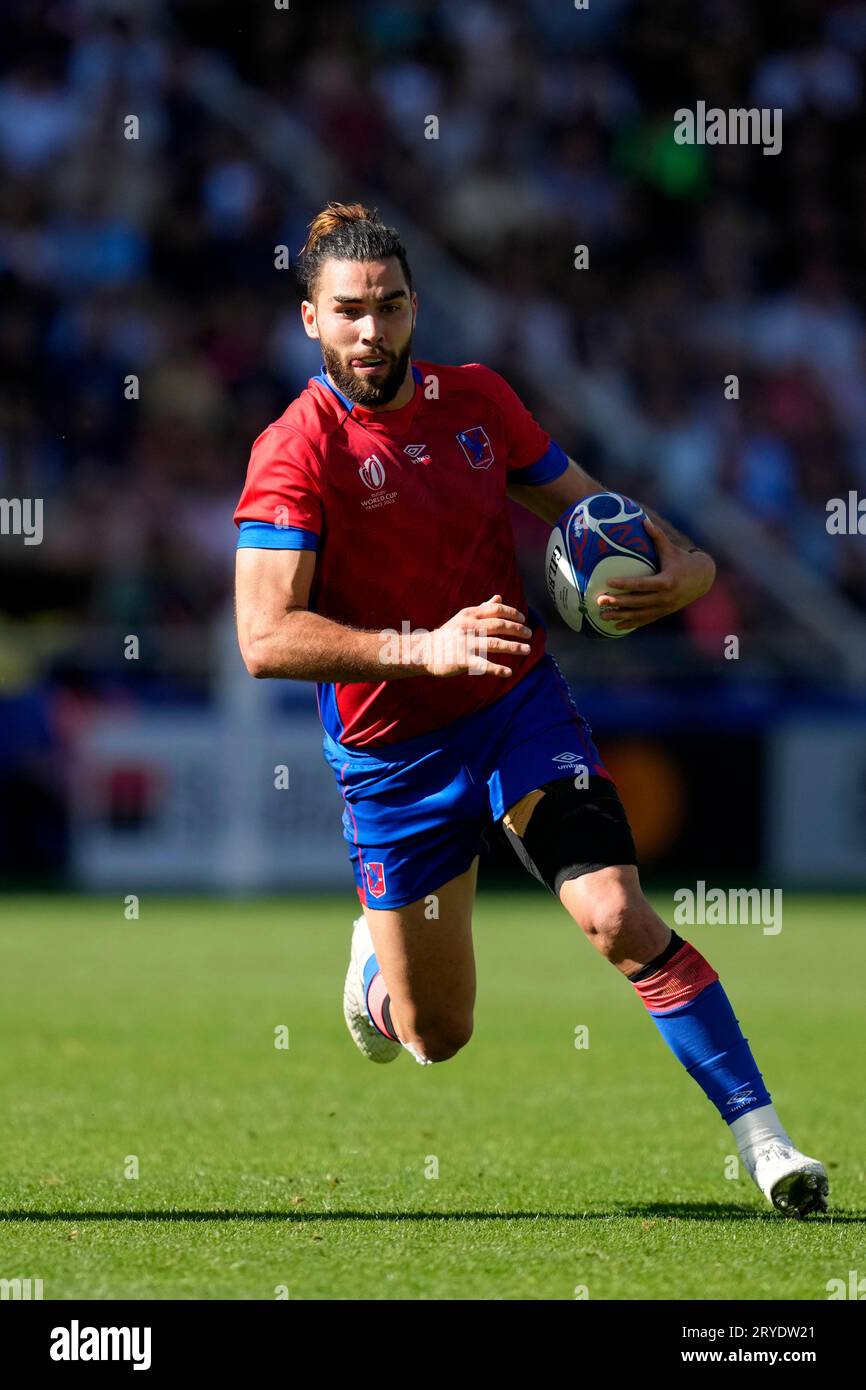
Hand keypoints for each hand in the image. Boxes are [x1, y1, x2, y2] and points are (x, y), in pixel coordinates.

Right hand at [422, 595, 532, 676]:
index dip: (512, 613)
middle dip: (517, 629)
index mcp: (469, 614)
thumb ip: (482, 609)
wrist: (424, 652)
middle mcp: (468, 626)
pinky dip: (497, 669)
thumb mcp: (463, 618)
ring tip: (527, 650)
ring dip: (514, 647)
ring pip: (495, 643)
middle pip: (499, 625)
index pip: (496, 610)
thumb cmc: (447, 635)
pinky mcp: (463, 660)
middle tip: (529, 634)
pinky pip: (484, 664)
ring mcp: (466, 643)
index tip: (523, 619)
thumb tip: (499, 597)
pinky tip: (509, 672)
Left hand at [595, 518, 715, 630]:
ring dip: (620, 616)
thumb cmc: (683, 561)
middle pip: (637, 601)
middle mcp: (665, 597)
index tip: (608, 582)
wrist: (702, 579)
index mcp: (666, 581)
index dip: (624, 584)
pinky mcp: (663, 612)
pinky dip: (631, 623)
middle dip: (617, 602)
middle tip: (599, 599)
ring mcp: (664, 607)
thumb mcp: (671, 549)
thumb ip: (658, 537)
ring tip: (602, 616)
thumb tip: (644, 521)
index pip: (641, 584)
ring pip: (639, 614)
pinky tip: (616, 626)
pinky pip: (645, 620)